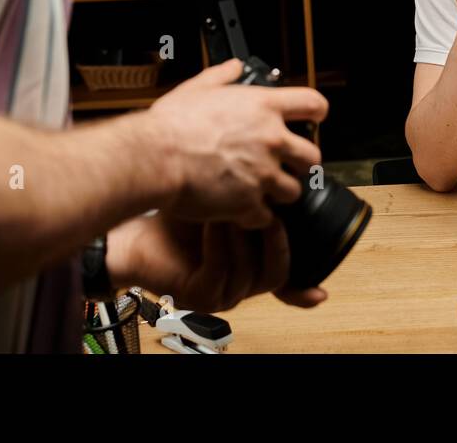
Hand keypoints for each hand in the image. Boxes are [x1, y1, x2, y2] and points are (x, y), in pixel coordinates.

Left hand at [107, 211, 326, 311]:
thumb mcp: (223, 201)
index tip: (321, 287)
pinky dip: (220, 244)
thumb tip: (280, 162)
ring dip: (245, 238)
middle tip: (274, 210)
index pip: (287, 279)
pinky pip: (220, 271)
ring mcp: (220, 294)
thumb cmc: (180, 214)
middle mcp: (240, 286)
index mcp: (251, 267)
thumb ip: (253, 194)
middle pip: (278, 272)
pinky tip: (214, 221)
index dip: (306, 286)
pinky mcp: (200, 294)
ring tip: (236, 208)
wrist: (134, 231)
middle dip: (278, 241)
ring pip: (250, 272)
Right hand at [144, 59, 326, 228]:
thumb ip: (222, 76)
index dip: (317, 113)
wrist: (154, 157)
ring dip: (280, 192)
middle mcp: (271, 140)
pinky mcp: (249, 203)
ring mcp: (263, 174)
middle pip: (312, 156)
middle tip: (288, 165)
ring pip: (293, 191)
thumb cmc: (171, 124)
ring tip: (261, 190)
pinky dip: (256, 217)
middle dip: (302, 163)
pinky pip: (266, 217)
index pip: (313, 105)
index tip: (314, 120)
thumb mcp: (198, 88)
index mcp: (263, 108)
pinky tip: (243, 211)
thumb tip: (235, 67)